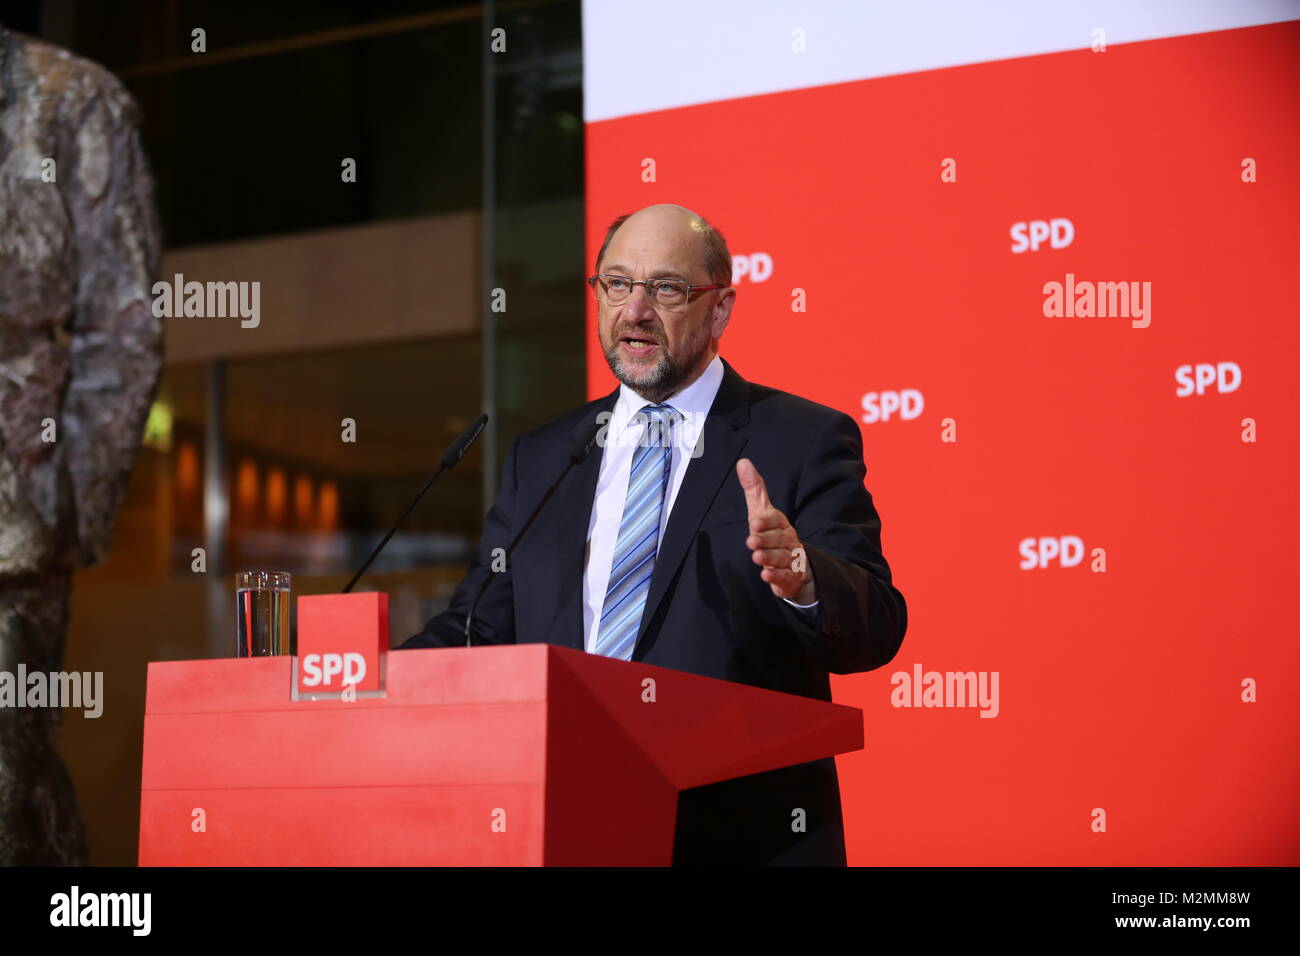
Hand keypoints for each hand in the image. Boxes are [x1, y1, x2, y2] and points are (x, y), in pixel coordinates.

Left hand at [737, 457, 814, 603]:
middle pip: (778, 539)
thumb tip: (743, 463)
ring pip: (781, 558)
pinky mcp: (789, 577)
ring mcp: (790, 559)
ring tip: (757, 557)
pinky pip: (785, 577)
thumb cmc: (774, 535)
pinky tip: (767, 576)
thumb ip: (754, 489)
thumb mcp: (762, 512)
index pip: (775, 520)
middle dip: (766, 540)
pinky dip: (776, 577)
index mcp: (781, 523)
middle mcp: (787, 540)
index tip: (755, 522)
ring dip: (769, 558)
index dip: (766, 522)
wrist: (797, 566)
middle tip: (753, 541)